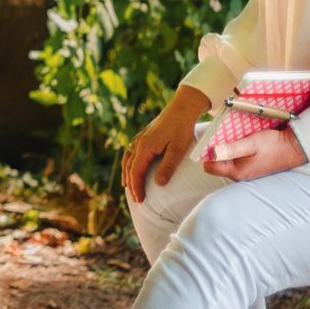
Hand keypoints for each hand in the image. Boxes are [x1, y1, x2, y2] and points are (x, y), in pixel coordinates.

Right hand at [123, 85, 209, 203]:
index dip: (137, 187)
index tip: (140, 200)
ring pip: (127, 160)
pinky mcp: (143, 135)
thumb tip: (158, 184)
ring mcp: (139, 138)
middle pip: (129, 168)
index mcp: (145, 148)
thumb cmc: (181, 129)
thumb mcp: (177, 150)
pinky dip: (128, 163)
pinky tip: (132, 167)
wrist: (182, 108)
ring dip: (127, 175)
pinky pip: (130, 153)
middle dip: (131, 184)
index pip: (136, 172)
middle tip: (136, 198)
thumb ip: (167, 168)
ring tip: (128, 186)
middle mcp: (138, 143)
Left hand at [202, 126, 305, 182]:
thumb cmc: (274, 146)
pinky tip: (241, 140)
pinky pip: (236, 158)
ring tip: (233, 136)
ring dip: (226, 147)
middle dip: (216, 149)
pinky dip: (235, 149)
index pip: (209, 166)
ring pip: (226, 159)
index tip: (209, 140)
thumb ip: (232, 148)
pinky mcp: (250, 166)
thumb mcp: (251, 144)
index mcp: (237, 171)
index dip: (206, 153)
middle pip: (216, 162)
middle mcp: (239, 174)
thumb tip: (213, 152)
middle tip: (222, 135)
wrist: (294, 147)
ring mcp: (245, 171)